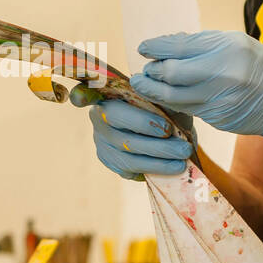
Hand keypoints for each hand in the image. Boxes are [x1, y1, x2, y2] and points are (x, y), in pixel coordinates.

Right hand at [71, 84, 193, 179]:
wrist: (170, 130)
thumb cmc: (166, 108)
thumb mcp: (165, 99)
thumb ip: (160, 100)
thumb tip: (166, 101)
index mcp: (108, 94)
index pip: (88, 92)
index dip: (81, 95)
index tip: (79, 99)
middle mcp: (98, 117)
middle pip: (119, 129)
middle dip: (153, 138)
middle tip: (182, 145)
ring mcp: (101, 141)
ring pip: (127, 155)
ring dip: (158, 158)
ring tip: (183, 158)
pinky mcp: (108, 160)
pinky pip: (129, 169)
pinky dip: (153, 169)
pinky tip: (172, 169)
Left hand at [130, 30, 262, 141]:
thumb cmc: (259, 65)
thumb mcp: (235, 43)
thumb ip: (201, 44)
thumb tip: (166, 46)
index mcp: (228, 50)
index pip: (180, 48)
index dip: (156, 48)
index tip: (143, 48)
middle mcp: (223, 75)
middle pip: (171, 74)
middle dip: (152, 72)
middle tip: (144, 70)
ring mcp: (219, 100)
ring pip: (173, 96)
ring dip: (154, 90)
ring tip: (144, 84)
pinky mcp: (216, 118)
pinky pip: (185, 109)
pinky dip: (170, 101)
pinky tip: (163, 95)